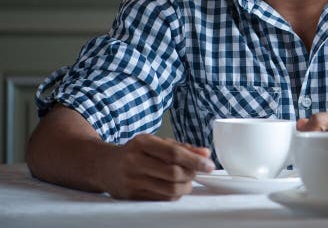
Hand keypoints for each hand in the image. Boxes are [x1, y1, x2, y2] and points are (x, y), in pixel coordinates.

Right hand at [97, 134, 213, 199]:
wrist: (102, 166)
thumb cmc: (135, 152)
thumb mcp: (156, 143)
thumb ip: (182, 147)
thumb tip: (205, 154)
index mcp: (142, 143)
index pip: (174, 154)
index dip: (195, 160)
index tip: (209, 165)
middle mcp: (134, 162)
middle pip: (173, 173)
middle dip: (191, 174)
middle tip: (198, 172)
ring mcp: (131, 181)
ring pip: (169, 189)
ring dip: (185, 187)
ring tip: (188, 181)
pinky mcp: (131, 196)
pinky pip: (160, 199)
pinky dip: (174, 195)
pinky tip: (176, 188)